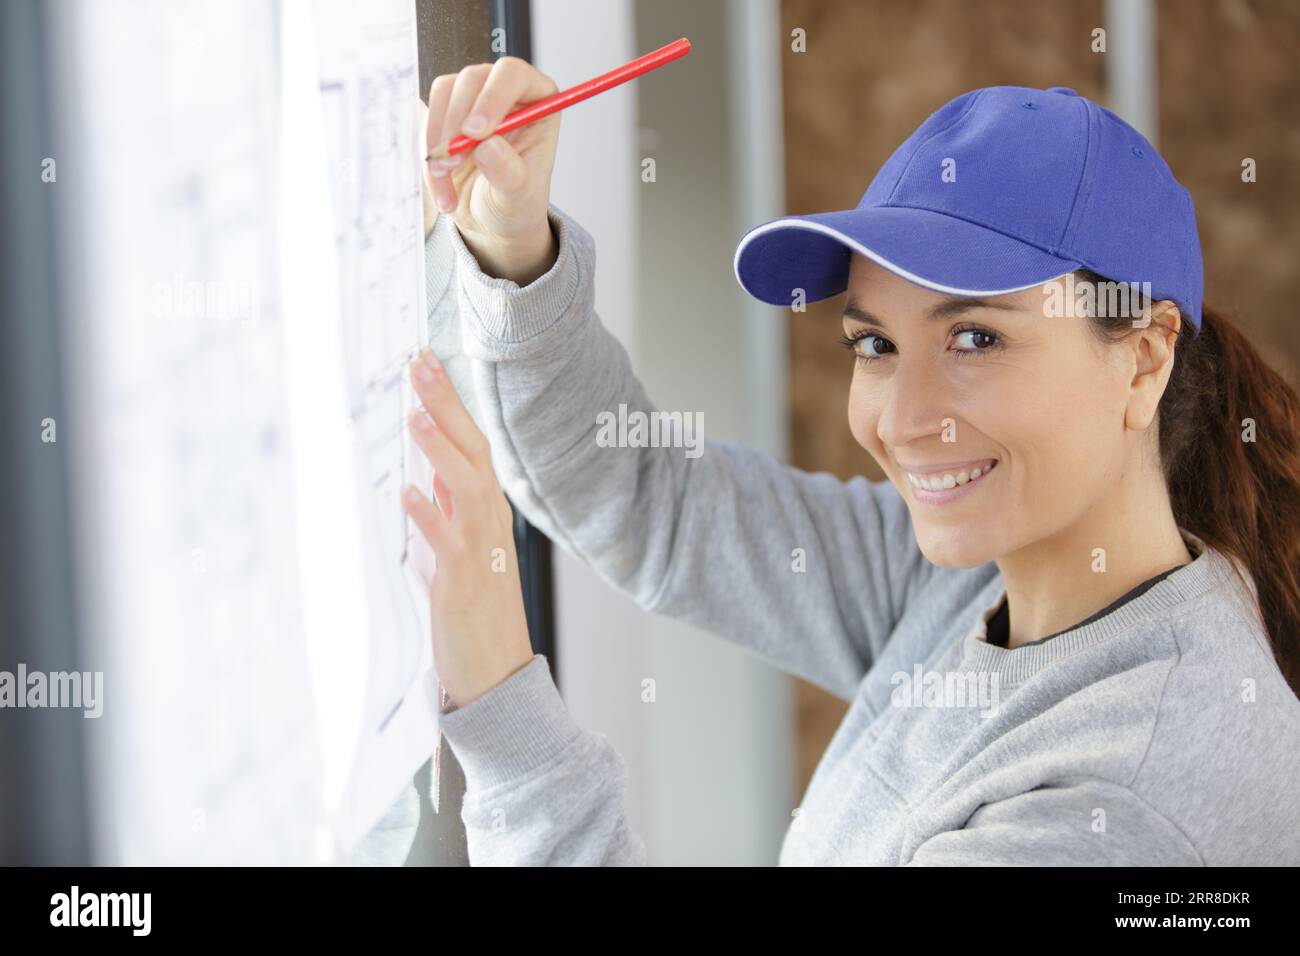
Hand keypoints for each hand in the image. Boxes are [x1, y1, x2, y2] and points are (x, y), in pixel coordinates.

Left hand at [401, 347, 533, 706]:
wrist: (498, 671)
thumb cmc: (479, 610)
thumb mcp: (462, 549)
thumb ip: (447, 514)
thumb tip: (426, 480)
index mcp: (487, 510)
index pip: (471, 442)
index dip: (450, 402)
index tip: (427, 363)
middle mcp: (488, 522)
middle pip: (472, 451)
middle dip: (445, 406)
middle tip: (421, 364)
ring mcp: (478, 550)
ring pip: (465, 487)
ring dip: (441, 450)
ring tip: (416, 416)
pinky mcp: (461, 583)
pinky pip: (446, 545)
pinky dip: (428, 518)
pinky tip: (408, 495)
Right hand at [423, 56, 559, 284]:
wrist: (491, 221)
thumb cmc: (515, 205)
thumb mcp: (518, 198)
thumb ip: (509, 173)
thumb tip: (488, 147)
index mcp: (538, 103)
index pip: (513, 74)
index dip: (491, 97)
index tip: (474, 133)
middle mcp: (507, 93)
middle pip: (473, 78)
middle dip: (457, 121)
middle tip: (453, 161)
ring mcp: (474, 99)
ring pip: (445, 92)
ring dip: (438, 135)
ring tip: (445, 176)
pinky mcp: (447, 112)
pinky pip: (428, 115)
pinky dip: (427, 147)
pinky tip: (439, 179)